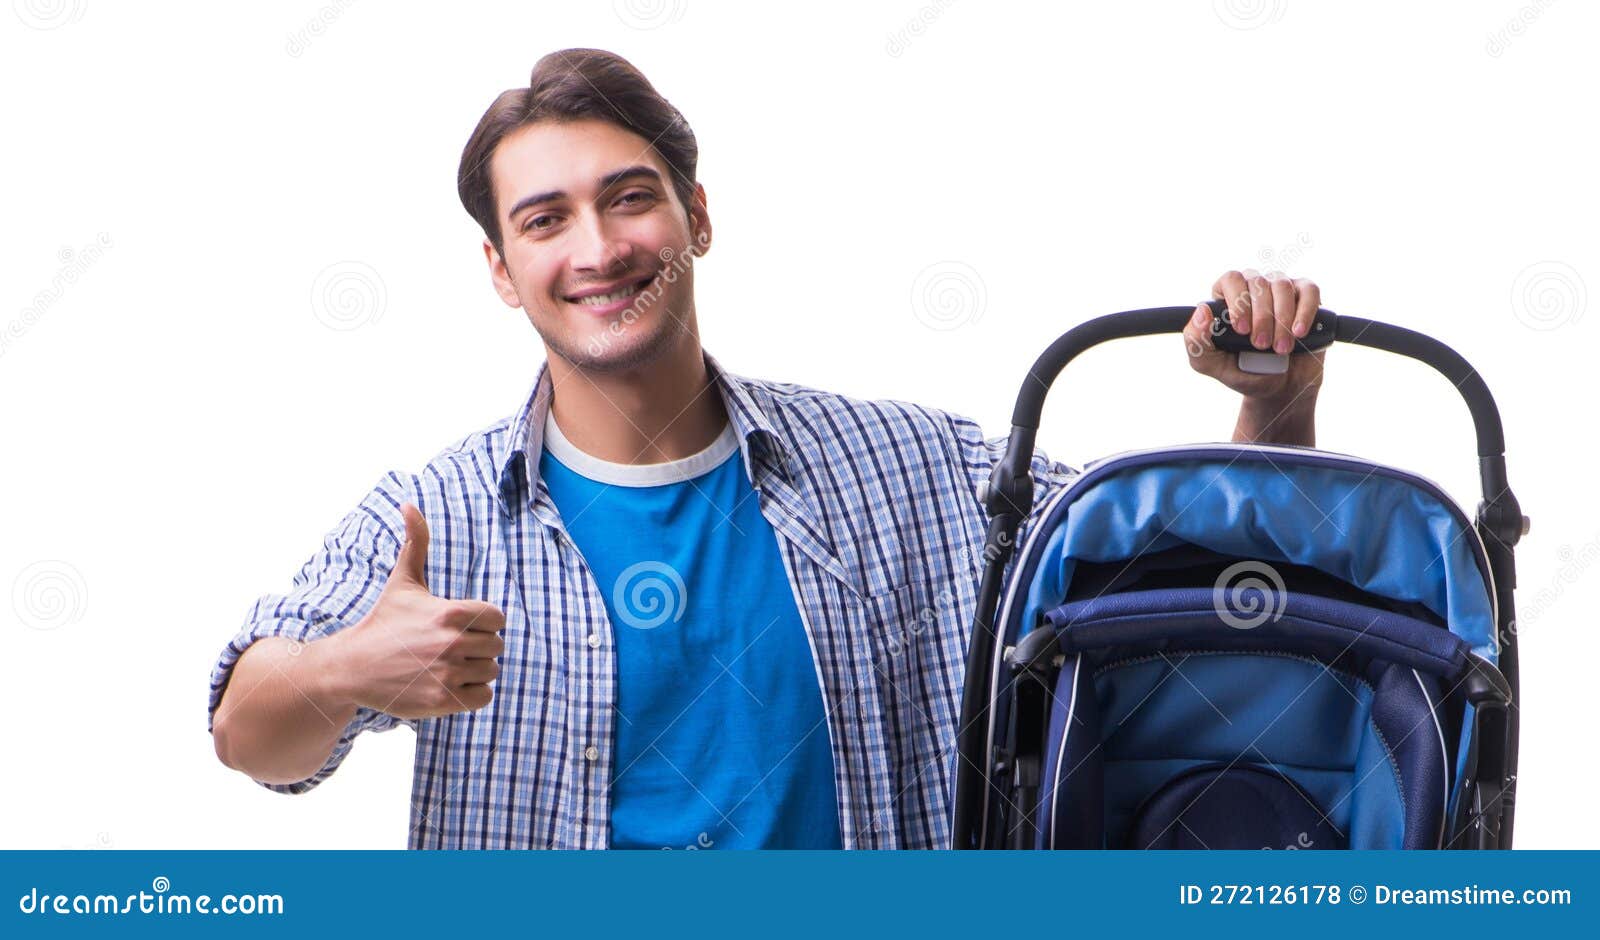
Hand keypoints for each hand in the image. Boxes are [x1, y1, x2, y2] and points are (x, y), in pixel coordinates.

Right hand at [319, 503, 504, 719]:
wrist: (353, 666)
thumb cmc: (384, 621)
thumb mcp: (403, 580)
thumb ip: (416, 541)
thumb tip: (409, 504)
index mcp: (451, 612)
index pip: (498, 619)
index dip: (483, 623)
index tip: (460, 627)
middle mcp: (453, 643)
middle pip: (496, 647)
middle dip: (478, 648)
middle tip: (448, 649)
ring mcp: (448, 673)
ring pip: (491, 672)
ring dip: (475, 672)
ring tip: (446, 666)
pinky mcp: (443, 701)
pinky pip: (483, 697)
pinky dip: (472, 694)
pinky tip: (449, 684)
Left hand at [1183, 269, 1325, 444]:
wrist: (1280, 389)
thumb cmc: (1244, 373)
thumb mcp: (1211, 365)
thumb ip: (1196, 342)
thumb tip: (1201, 311)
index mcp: (1226, 298)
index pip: (1230, 279)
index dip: (1237, 301)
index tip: (1241, 329)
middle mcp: (1253, 289)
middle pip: (1258, 282)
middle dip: (1261, 317)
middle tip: (1261, 345)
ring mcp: (1281, 290)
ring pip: (1282, 285)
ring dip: (1282, 319)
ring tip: (1280, 348)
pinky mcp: (1307, 298)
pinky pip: (1309, 291)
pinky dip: (1305, 311)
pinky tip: (1299, 333)